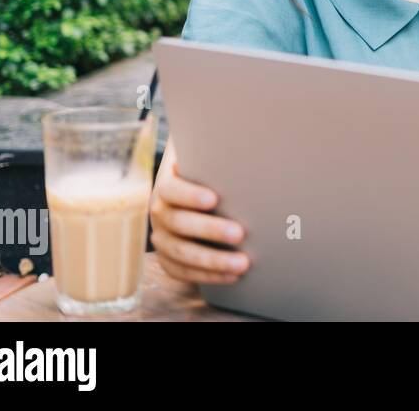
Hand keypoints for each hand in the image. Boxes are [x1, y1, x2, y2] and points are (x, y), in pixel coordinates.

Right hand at [149, 141, 249, 283]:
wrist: (198, 188)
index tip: (214, 198)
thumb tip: (259, 140)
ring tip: (243, 263)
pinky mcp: (169, 256)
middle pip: (178, 222)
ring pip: (179, 252)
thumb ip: (224, 152)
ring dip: (211, 260)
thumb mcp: (214, 156)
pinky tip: (233, 276)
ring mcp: (162, 235)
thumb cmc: (213, 169)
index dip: (190, 194)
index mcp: (168, 181)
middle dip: (209, 230)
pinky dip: (207, 276)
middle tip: (240, 233)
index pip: (172, 189)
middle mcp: (159, 210)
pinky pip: (181, 271)